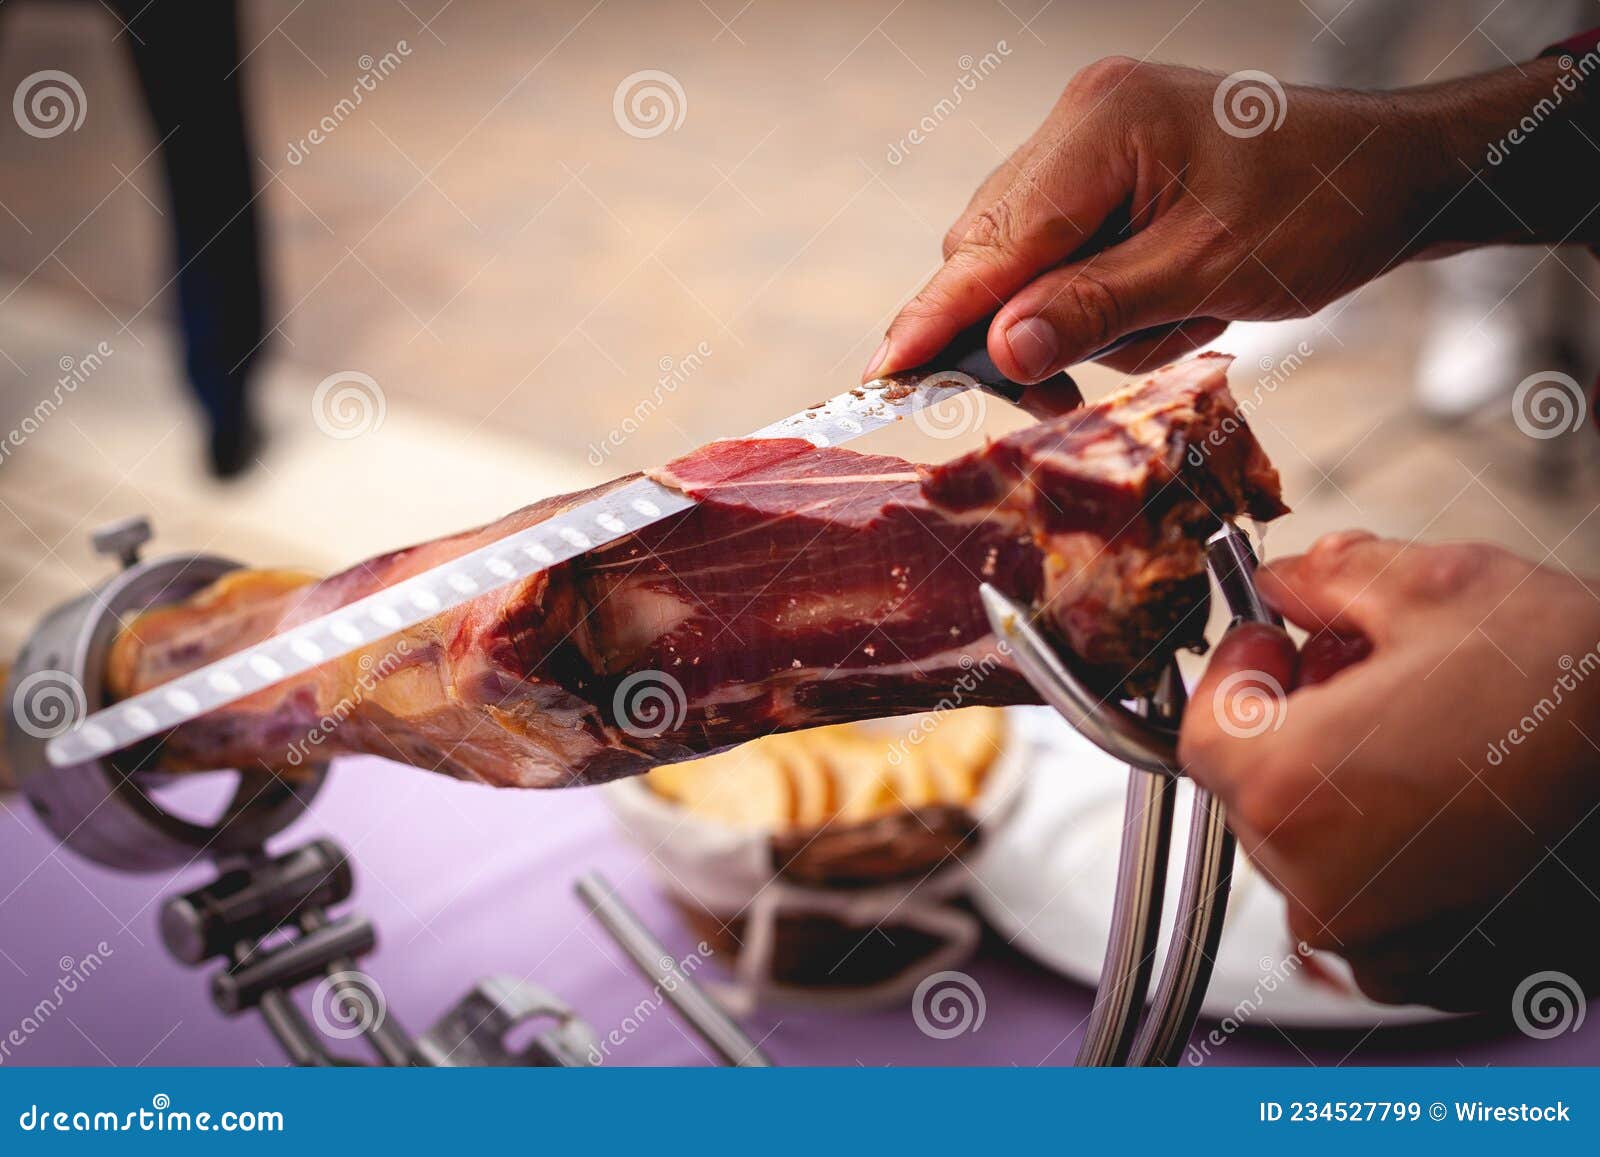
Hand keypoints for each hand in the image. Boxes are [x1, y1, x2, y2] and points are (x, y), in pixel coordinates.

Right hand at [867, 54, 1580, 385]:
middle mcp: (1081, 121)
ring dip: (1079, 319)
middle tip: (1061, 398)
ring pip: (1023, 263)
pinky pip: (1061, 256)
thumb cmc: (1318, 208)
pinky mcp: (1105, 172)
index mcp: (1103, 125)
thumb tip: (1000, 350)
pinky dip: (1100, 300)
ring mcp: (1090, 143)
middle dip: (1026, 328)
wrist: (1386, 172)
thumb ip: (1095, 309)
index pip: (996, 240)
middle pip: (993, 250)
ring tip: (1175, 317)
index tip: (885, 371)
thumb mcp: (1206, 272)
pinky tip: (1167, 301)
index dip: (939, 313)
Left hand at [1180, 532, 1599, 1009]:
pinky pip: (1364, 901)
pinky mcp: (1430, 966)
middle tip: (1351, 663)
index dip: (1237, 671)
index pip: (1203, 728)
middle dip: (1291, 714)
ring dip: (1336, 777)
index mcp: (1290, 786)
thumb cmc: (1578, 690)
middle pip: (1253, 784)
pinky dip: (1384, 846)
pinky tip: (1445, 791)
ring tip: (1414, 720)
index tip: (1271, 638)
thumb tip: (1285, 580)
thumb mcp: (1438, 585)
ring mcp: (1374, 935)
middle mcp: (1316, 879)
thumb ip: (1328, 575)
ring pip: (1307, 842)